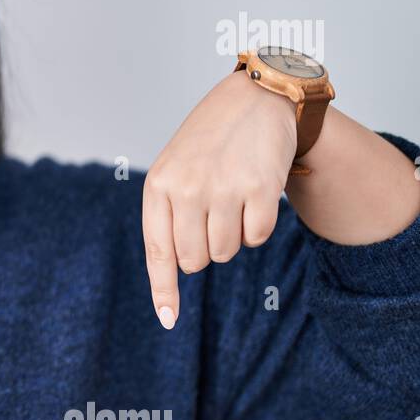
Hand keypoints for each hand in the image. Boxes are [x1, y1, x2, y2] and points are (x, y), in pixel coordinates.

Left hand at [142, 69, 298, 328]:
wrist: (255, 99)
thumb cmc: (209, 143)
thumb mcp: (174, 169)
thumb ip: (169, 215)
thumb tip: (178, 270)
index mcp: (159, 185)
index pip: (158, 251)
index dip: (164, 290)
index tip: (170, 320)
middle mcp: (188, 189)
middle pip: (194, 260)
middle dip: (204, 250)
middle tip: (211, 216)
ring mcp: (224, 189)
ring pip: (226, 252)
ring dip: (231, 237)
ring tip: (231, 200)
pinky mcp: (261, 188)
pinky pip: (257, 238)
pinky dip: (257, 228)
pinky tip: (254, 198)